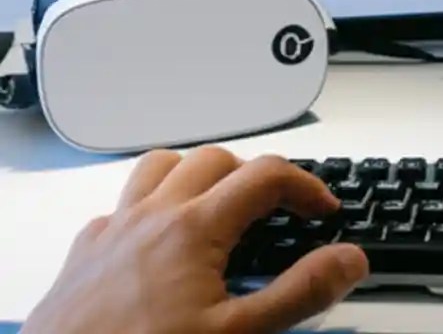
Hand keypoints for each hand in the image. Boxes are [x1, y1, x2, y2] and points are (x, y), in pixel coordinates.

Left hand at [21, 148, 369, 333]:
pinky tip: (159, 239)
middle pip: (215, 160)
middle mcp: (152, 217)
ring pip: (160, 167)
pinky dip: (150, 206)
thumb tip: (347, 260)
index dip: (305, 186)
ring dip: (199, 174)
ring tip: (221, 202)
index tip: (322, 210)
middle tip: (280, 207)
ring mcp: (114, 230)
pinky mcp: (85, 252)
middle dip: (256, 175)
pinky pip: (120, 205)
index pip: (266, 175)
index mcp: (194, 229)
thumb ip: (299, 293)